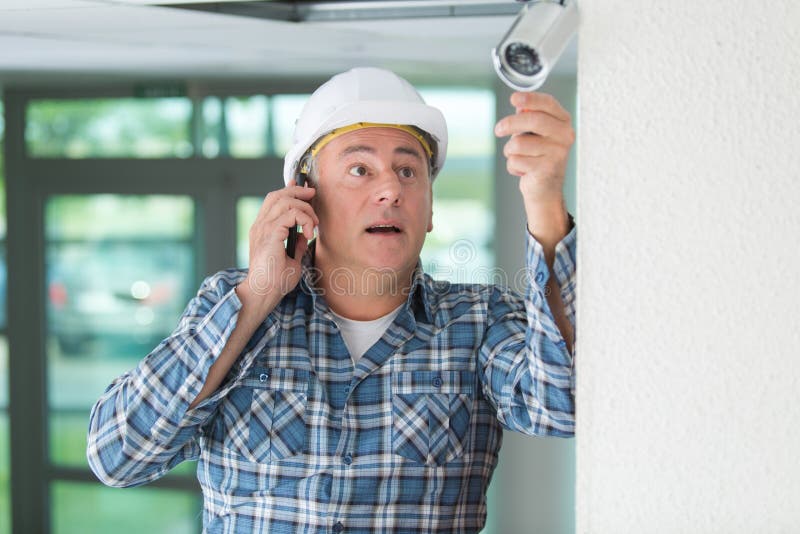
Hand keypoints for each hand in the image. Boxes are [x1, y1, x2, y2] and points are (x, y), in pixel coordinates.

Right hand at [240, 179, 317, 311]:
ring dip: (305, 209)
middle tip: (313, 196)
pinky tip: (309, 233)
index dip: (290, 190)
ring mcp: (263, 229)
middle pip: (278, 195)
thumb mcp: (291, 260)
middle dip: (298, 191)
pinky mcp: (270, 234)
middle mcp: (260, 226)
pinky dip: (304, 220)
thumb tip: (304, 235)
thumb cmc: (275, 282)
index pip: (274, 200)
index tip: (306, 191)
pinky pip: (291, 214)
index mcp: (262, 230)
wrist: (263, 294)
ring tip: (313, 225)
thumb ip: (296, 245)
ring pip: (285, 201)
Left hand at [494, 91, 574, 205]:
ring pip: (519, 143)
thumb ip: (529, 117)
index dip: (530, 98)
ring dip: (510, 150)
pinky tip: (522, 170)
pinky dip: (512, 165)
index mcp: (563, 122)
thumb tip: (519, 105)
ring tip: (517, 156)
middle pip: (533, 120)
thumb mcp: (535, 134)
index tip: (513, 98)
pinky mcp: (546, 169)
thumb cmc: (538, 156)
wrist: (545, 189)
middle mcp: (565, 135)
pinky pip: (517, 160)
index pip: (548, 103)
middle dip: (510, 123)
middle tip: (498, 130)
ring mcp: (557, 153)